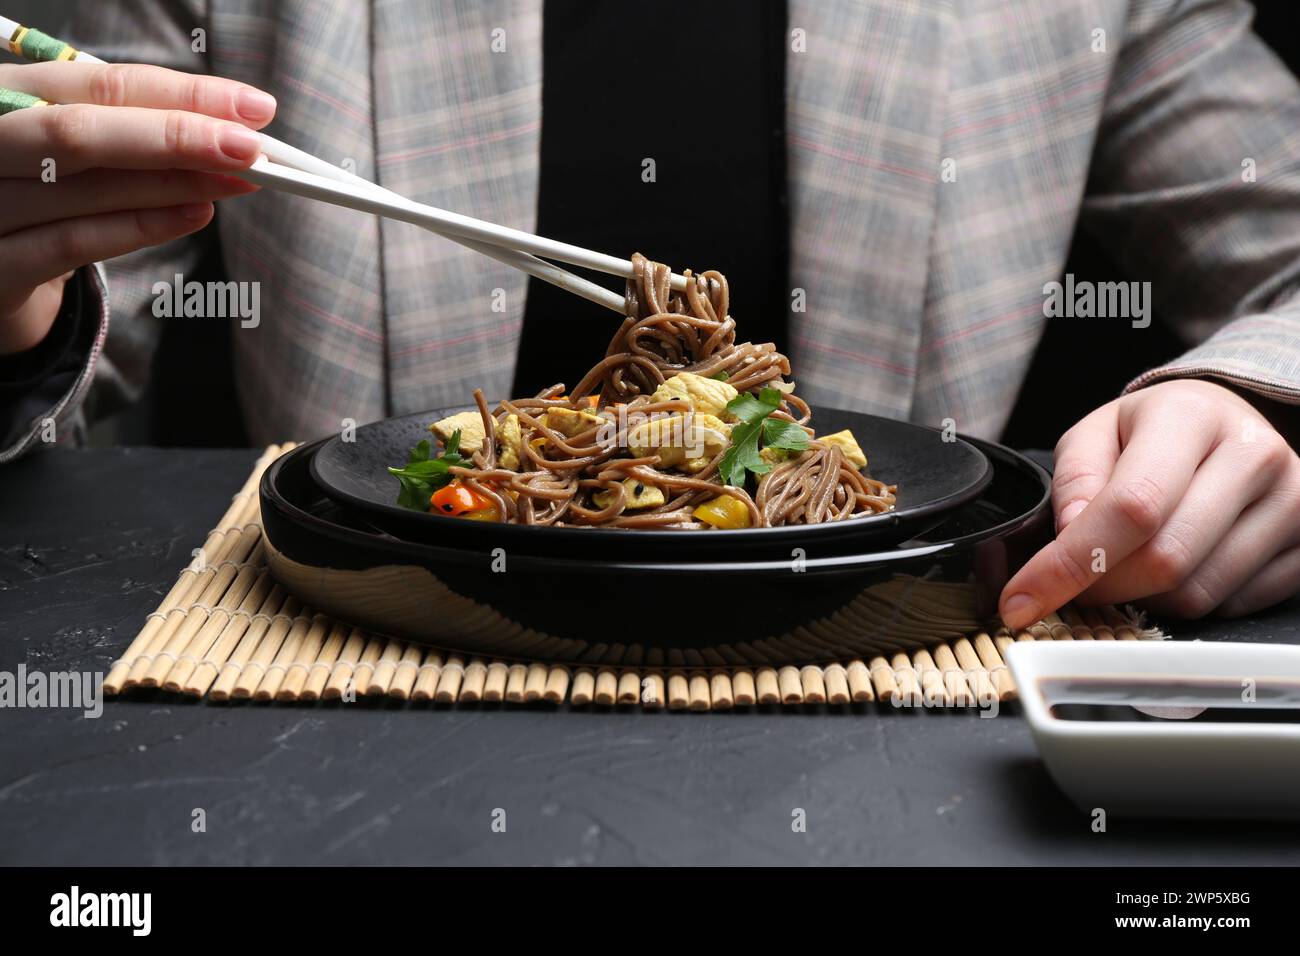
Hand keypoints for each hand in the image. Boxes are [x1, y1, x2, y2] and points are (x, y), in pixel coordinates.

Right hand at [0, 62, 274, 354]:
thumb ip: (140, 131)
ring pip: (84, 186)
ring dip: (173, 184)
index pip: (100, 84)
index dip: (183, 95)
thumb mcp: (81, 147)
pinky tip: (195, 216)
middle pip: (82, 131)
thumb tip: (234, 128)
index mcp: (9, 96)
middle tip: (250, 148)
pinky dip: (139, 227)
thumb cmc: (44, 191)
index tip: (253, 109)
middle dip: (178, 136)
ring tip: (236, 182)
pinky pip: (71, 243)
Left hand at [999, 379, 1299, 627]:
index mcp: (1190, 416)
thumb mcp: (1095, 434)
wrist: (1228, 421)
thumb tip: (1069, 538)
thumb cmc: (1152, 431)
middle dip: (1102, 587)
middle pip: (1165, 560)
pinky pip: (1232, 607)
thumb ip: (1074, 481)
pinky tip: (1180, 563)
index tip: (1019, 600)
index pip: (1130, 507)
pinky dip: (1188, 602)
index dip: (1068, 564)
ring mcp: (1292, 499)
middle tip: (1075, 582)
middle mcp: (1253, 453)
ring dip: (1145, 598)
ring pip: (1197, 594)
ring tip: (1133, 560)